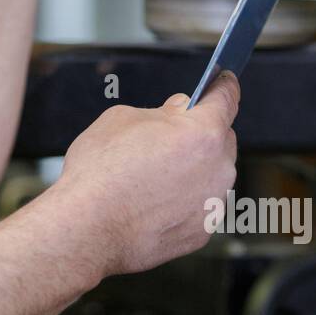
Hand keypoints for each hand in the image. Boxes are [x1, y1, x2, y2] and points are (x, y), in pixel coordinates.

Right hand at [54, 72, 239, 284]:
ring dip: (192, 170)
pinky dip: (183, 202)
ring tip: (151, 177)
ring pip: (211, 175)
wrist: (89, 228)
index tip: (224, 82)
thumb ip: (160, 112)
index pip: (226, 98)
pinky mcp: (202, 232)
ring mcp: (213, 203)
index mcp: (203, 132)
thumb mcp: (122, 119)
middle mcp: (219, 168)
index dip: (223, 86)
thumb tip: (176, 112)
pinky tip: (152, 203)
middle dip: (200, 134)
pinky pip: (199, 206)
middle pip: (221, 140)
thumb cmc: (101, 173)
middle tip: (166, 138)